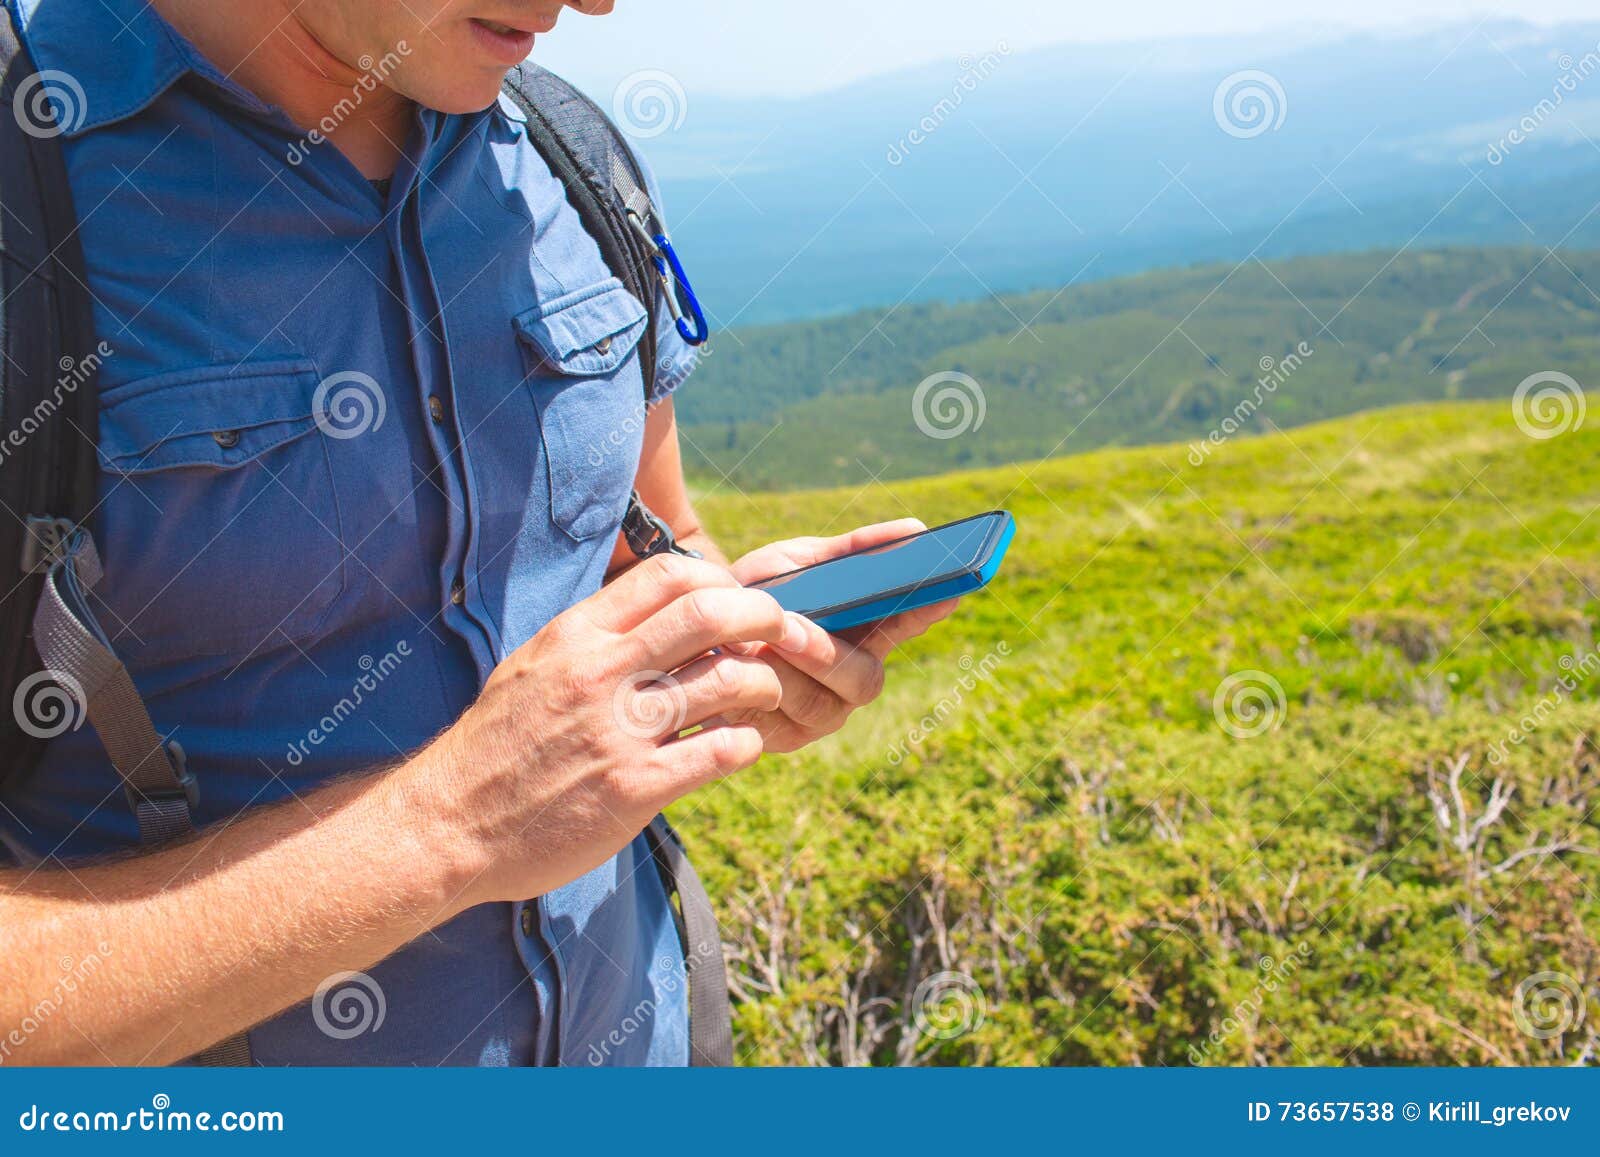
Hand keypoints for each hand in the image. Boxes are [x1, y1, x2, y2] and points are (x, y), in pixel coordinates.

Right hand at [422, 553, 806, 905]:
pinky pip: (720, 752)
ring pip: (727, 680)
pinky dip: (748, 744)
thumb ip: (594, 639)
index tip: (737, 601)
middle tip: (781, 633)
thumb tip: (656, 615)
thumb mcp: (534, 666)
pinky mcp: (634, 789)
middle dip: (763, 617)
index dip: (720, 581)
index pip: (668, 575)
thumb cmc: (497, 746)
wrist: (448, 824)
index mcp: (577, 636)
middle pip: (710, 615)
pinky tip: (742, 747)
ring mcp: (619, 732)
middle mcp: (600, 673)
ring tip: (764, 694)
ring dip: (763, 683)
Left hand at [723, 519, 960, 753]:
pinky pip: (780, 726)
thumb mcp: (796, 562)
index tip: (944, 591)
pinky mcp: (784, 737)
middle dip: (825, 654)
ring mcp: (820, 713)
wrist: (694, 628)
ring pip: (820, 705)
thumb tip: (915, 528)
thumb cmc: (757, 591)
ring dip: (785, 673)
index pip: (909, 622)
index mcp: (867, 632)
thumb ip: (849, 550)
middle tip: (788, 628)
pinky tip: (736, 670)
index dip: (927, 612)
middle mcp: (852, 678)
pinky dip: (758, 694)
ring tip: (755, 643)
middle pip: (864, 679)